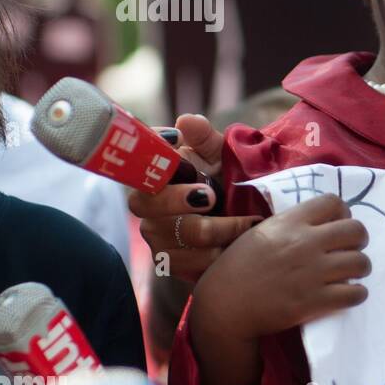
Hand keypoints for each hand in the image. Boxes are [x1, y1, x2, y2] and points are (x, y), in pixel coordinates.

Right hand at [129, 113, 259, 281]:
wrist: (244, 225)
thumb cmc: (226, 184)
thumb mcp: (221, 158)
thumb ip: (205, 140)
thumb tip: (187, 121)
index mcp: (157, 176)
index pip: (137, 162)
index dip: (152, 153)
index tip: (177, 143)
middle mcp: (149, 206)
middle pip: (147, 204)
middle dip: (178, 199)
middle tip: (211, 195)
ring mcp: (157, 236)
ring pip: (171, 237)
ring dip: (214, 230)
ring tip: (246, 222)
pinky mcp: (171, 263)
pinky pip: (186, 263)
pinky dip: (216, 255)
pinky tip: (237, 245)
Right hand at [191, 194, 370, 344]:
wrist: (224, 306)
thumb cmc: (237, 267)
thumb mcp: (260, 232)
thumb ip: (290, 224)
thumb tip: (318, 223)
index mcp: (290, 222)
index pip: (334, 202)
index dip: (343, 213)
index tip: (338, 225)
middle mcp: (305, 242)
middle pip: (356, 230)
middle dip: (359, 240)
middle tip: (351, 250)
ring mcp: (312, 272)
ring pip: (361, 262)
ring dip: (360, 268)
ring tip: (351, 274)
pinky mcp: (315, 301)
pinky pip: (355, 293)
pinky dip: (357, 294)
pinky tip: (348, 294)